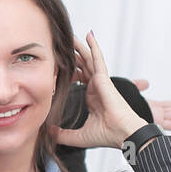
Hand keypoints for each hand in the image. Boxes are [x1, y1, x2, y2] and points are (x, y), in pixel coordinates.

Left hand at [51, 32, 148, 150]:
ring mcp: (101, 82)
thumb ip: (62, 134)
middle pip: (84, 66)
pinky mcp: (104, 79)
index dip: (70, 71)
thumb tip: (48, 132)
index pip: (80, 79)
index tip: (59, 65)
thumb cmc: (107, 135)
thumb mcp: (79, 136)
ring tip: (72, 35)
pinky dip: (93, 47)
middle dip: (75, 55)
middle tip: (64, 44)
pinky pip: (98, 59)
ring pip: (89, 59)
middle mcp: (96, 87)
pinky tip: (89, 35)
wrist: (122, 135)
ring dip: (81, 47)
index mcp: (92, 97)